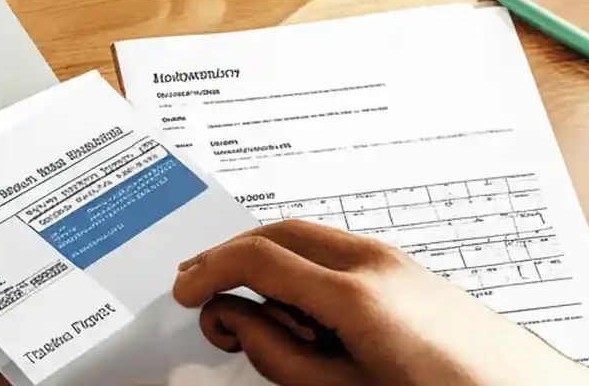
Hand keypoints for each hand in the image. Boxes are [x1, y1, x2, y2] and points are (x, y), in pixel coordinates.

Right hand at [174, 220, 588, 385]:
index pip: (257, 258)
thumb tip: (234, 320)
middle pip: (276, 231)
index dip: (208, 272)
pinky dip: (299, 267)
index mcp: (354, 295)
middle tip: (201, 289)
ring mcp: (392, 259)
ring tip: (260, 320)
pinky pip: (333, 250)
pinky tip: (300, 312)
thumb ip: (277, 355)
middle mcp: (373, 262)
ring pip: (303, 236)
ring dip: (266, 262)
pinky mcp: (404, 267)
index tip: (184, 293)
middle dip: (230, 257)